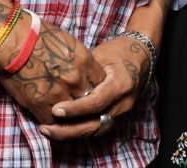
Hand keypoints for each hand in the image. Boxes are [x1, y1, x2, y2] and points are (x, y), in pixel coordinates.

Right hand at [0, 19, 105, 125]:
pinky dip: (50, 119)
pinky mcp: (40, 103)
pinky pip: (51, 119)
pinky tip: (47, 114)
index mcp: (84, 61)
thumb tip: (82, 73)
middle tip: (75, 101)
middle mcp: (75, 79)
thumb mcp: (69, 42)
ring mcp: (59, 92)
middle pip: (88, 99)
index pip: (100, 82)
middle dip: (83, 101)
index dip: (95, 87)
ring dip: (67, 113)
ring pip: (71, 113)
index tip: (88, 88)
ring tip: (62, 112)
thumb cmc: (37, 35)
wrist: (13, 40)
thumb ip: (79, 61)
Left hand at [37, 34, 152, 141]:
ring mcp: (121, 112)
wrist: (140, 57)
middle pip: (94, 124)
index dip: (75, 109)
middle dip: (68, 129)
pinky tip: (61, 128)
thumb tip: (58, 82)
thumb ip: (83, 73)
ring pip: (94, 130)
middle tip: (46, 127)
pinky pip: (96, 127)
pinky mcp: (116, 116)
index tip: (55, 110)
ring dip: (71, 133)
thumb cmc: (118, 52)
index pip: (96, 102)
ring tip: (48, 130)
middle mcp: (123, 103)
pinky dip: (78, 130)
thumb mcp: (100, 55)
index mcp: (121, 85)